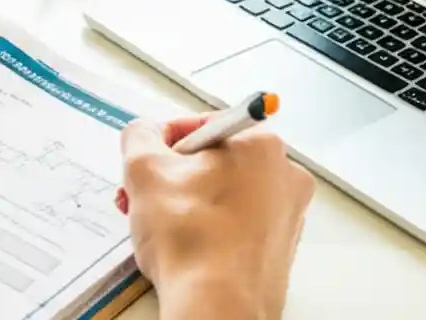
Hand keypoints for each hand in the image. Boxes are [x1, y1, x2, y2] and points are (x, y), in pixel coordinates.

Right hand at [117, 117, 313, 319]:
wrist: (217, 306)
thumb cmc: (190, 239)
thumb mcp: (144, 169)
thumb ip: (138, 135)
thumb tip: (143, 132)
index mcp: (261, 144)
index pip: (201, 124)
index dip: (162, 142)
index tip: (145, 161)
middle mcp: (284, 175)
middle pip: (212, 160)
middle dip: (171, 176)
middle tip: (142, 194)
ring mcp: (286, 214)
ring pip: (222, 192)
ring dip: (183, 201)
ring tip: (156, 222)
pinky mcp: (278, 248)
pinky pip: (235, 222)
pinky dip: (207, 226)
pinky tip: (183, 243)